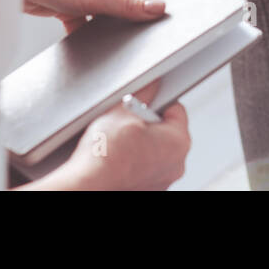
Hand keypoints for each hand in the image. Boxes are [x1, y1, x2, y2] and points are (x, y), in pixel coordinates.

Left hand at [23, 0, 183, 32]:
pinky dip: (89, 32)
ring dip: (114, 22)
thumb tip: (160, 8)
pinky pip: (86, 22)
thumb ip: (128, 6)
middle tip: (159, 17)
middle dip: (142, 3)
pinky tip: (90, 45)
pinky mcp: (70, 6)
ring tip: (126, 39)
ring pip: (109, 10)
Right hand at [37, 80, 190, 190]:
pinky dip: (135, 159)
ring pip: (155, 148)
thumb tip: (152, 82)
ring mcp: (163, 179)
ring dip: (141, 142)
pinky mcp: (149, 187)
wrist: (89, 184)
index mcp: (178, 142)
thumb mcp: (123, 110)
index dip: (155, 102)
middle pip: (165, 129)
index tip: (142, 104)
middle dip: (147, 123)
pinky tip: (118, 157)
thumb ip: (144, 91)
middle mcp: (176, 164)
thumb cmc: (105, 155)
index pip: (175, 108)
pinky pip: (146, 165)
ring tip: (120, 141)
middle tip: (126, 123)